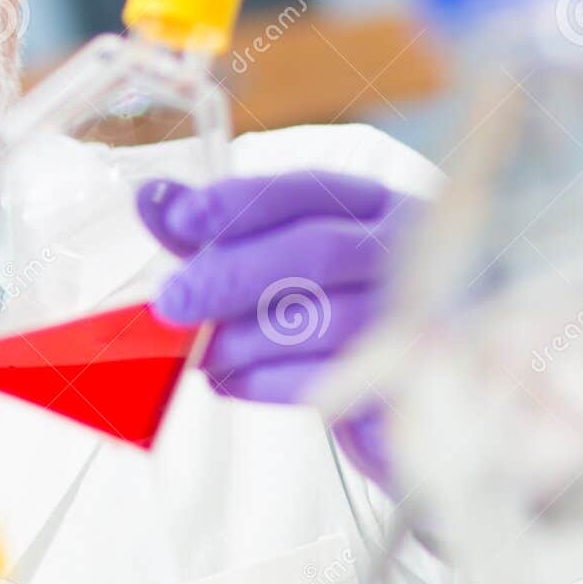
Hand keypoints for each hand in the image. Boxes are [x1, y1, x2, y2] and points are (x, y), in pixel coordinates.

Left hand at [135, 170, 413, 487]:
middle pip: (315, 251)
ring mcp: (422, 315)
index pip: (304, 190)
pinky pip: (332, 380)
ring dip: (244, 339)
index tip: (180, 219)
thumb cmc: (341, 307)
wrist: (431, 394)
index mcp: (373, 206)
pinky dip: (267, 382)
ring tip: (197, 354)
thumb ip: (222, 227)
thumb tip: (151, 198)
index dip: (239, 202)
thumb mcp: (285, 255)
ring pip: (324, 320)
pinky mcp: (413, 381)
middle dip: (231, 276)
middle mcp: (405, 253)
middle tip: (171, 303)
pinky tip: (230, 381)